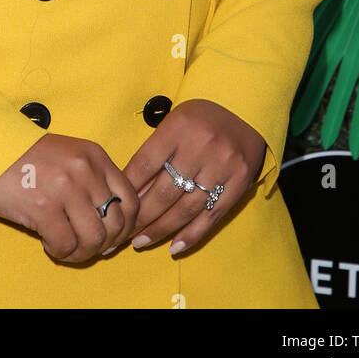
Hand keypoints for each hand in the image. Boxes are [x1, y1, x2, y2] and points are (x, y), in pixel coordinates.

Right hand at [0, 132, 140, 262]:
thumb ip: (92, 179)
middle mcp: (85, 171)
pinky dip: (61, 252)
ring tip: (67, 247)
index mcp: (95, 156)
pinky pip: (66, 246)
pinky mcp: (43, 208)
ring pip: (95, 239)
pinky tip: (49, 243)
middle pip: (116, 223)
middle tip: (87, 246)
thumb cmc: (25, 156)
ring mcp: (65, 189)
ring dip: (83, 252)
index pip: (131, 199)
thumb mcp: (68, 156)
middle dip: (105, 244)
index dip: (127, 225)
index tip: (112, 236)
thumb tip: (112, 220)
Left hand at [110, 99, 265, 255]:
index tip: (114, 205)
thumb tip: (135, 192)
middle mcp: (200, 147)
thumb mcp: (173, 123)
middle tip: (122, 233)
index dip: (128, 188)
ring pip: (185, 209)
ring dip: (161, 229)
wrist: (244, 110)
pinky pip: (211, 216)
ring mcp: (221, 167)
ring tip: (141, 241)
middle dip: (140, 216)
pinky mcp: (239, 183)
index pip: (145, 164)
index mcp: (178, 127)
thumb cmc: (199, 118)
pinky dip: (191, 235)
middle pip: (163, 191)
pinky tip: (174, 247)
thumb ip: (155, 153)